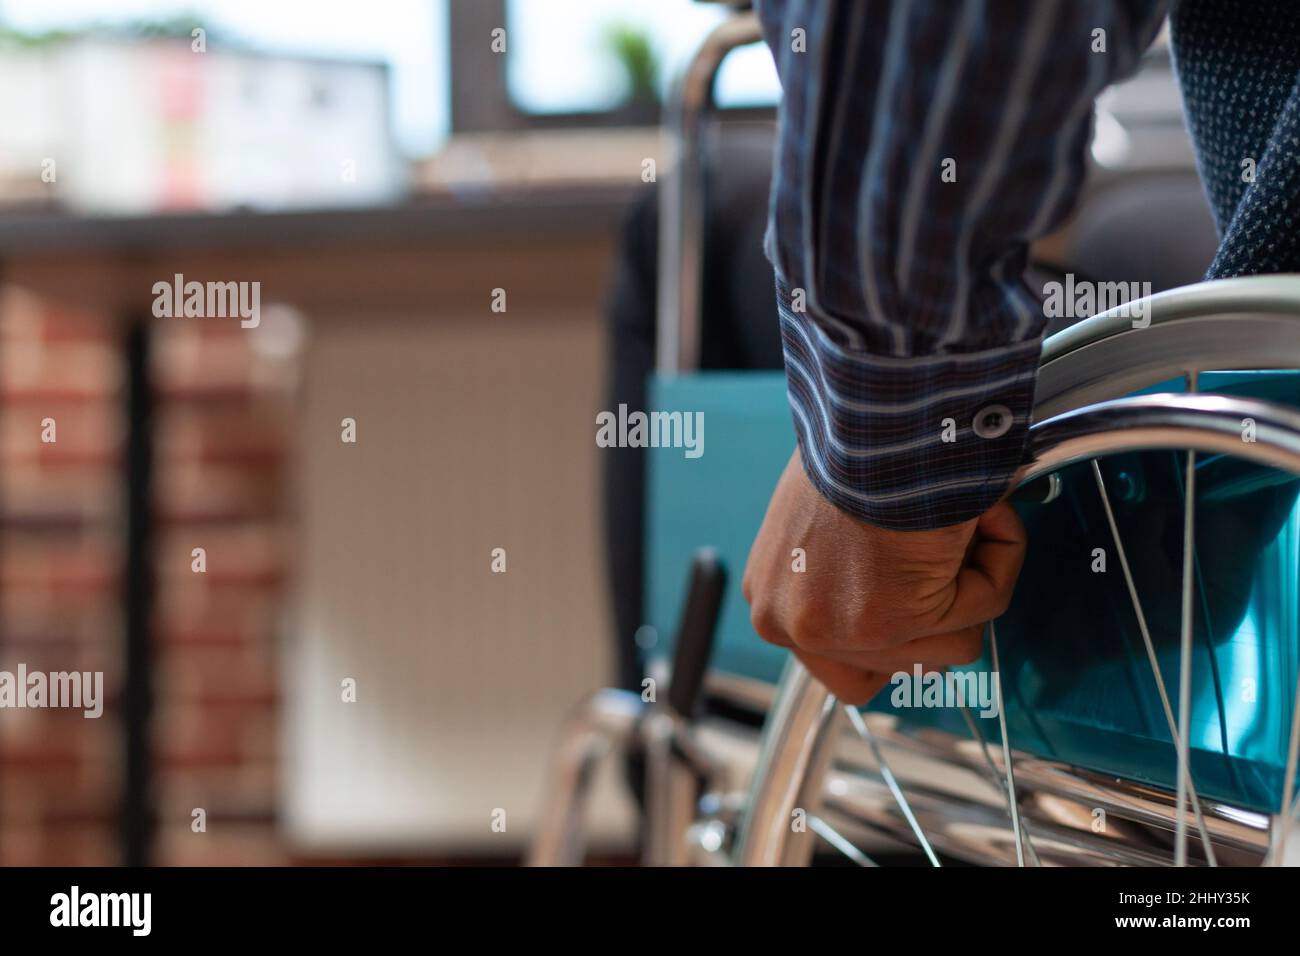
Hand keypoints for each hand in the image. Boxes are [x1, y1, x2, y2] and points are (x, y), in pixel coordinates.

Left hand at [742, 449, 1026, 704]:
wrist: (873, 422)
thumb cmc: (854, 447)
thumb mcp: (824, 522)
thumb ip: (848, 572)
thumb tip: (906, 593)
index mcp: (772, 602)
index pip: (843, 666)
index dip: (897, 632)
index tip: (919, 594)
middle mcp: (793, 628)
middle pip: (899, 663)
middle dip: (942, 609)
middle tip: (947, 543)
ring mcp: (841, 631)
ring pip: (949, 643)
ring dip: (973, 580)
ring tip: (958, 520)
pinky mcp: (890, 622)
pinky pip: (978, 612)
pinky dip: (996, 563)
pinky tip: (977, 516)